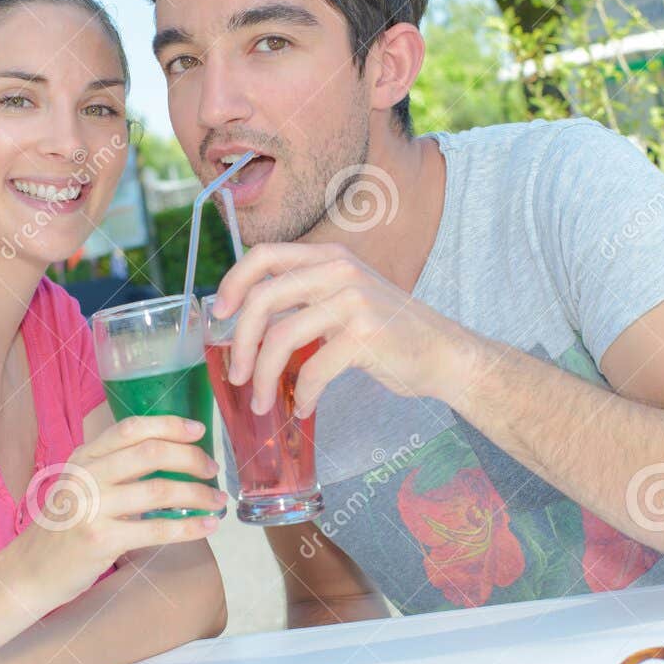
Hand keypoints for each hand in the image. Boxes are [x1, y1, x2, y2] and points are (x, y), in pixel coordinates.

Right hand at [19, 414, 225, 604]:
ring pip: (160, 490)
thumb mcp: (80, 485)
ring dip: (198, 494)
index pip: (130, 428)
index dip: (169, 425)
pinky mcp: (101, 540)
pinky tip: (207, 526)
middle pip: (151, 453)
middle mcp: (86, 476)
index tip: (198, 430)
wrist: (29, 571)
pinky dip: (189, 527)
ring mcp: (92, 507)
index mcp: (83, 457)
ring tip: (217, 500)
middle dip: (191, 458)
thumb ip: (114, 467)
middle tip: (212, 469)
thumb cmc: (63, 528)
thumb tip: (170, 454)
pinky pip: (157, 529)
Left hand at [211, 242, 474, 416]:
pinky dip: (303, 394)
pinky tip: (305, 407)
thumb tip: (249, 323)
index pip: (265, 255)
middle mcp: (339, 271)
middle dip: (240, 342)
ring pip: (282, 337)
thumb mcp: (346, 299)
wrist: (444, 354)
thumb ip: (306, 298)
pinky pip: (313, 369)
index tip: (219, 313)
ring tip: (262, 402)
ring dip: (264, 377)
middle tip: (236, 374)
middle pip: (264, 299)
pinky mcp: (364, 335)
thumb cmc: (390, 333)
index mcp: (329, 258)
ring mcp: (353, 300)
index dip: (233, 282)